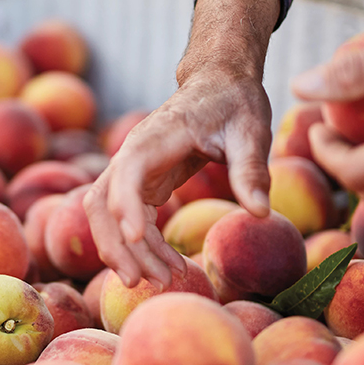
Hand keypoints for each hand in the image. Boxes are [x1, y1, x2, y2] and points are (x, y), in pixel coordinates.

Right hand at [84, 0, 280, 288]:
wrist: (220, 83)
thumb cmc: (235, 103)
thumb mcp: (250, 132)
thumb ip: (251, 170)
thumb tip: (262, 215)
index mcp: (155, 138)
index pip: (127, 173)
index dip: (127, 206)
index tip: (137, 238)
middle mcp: (133, 154)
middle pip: (102, 202)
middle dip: (115, 243)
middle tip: (142, 281)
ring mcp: (133, 171)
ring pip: (108, 215)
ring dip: (125, 251)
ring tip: (161, 281)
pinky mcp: (143, 184)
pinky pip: (130, 220)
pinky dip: (143, 247)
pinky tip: (170, 266)